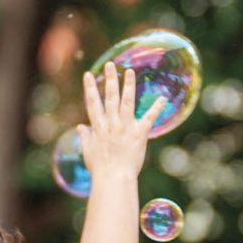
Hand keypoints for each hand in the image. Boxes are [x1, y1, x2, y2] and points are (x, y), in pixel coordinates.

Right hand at [78, 63, 162, 179]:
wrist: (114, 178)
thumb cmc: (100, 169)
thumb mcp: (88, 152)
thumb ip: (85, 137)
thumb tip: (80, 128)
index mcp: (98, 127)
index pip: (92, 103)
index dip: (90, 88)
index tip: (88, 75)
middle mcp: (111, 124)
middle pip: (110, 98)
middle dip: (109, 79)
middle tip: (110, 64)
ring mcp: (125, 128)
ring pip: (127, 102)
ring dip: (128, 86)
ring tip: (129, 71)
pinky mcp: (139, 134)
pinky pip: (149, 119)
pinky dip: (156, 108)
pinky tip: (162, 98)